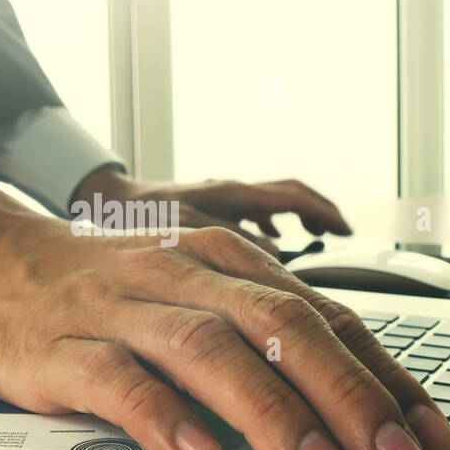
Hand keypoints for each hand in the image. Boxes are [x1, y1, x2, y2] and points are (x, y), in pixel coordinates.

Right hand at [0, 184, 449, 449]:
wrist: (1, 264)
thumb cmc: (116, 290)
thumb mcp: (198, 292)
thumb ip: (267, 337)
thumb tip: (361, 405)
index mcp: (225, 261)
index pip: (322, 316)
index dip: (382, 377)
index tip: (426, 434)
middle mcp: (182, 275)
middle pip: (279, 326)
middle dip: (347, 396)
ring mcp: (122, 309)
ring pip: (208, 350)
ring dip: (271, 410)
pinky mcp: (66, 347)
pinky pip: (118, 380)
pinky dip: (163, 416)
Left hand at [73, 166, 350, 255]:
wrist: (102, 200)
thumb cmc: (137, 214)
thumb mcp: (184, 229)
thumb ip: (229, 241)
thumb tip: (276, 256)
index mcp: (231, 193)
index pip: (293, 196)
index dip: (325, 214)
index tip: (347, 232)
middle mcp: (229, 194)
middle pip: (289, 197)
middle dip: (318, 215)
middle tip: (341, 235)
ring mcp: (219, 202)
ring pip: (270, 208)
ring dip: (294, 224)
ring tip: (310, 245)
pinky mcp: (207, 213)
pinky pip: (249, 218)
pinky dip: (267, 232)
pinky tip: (264, 255)